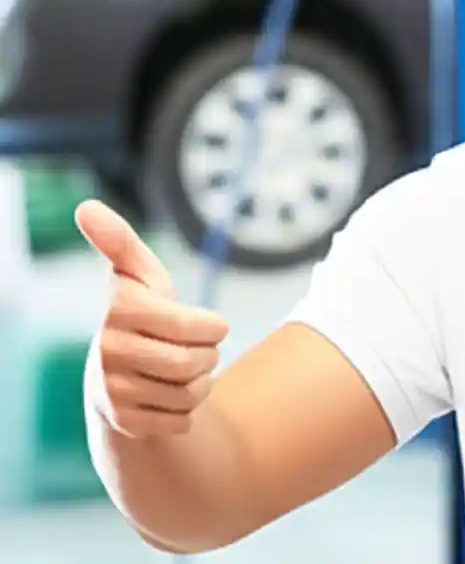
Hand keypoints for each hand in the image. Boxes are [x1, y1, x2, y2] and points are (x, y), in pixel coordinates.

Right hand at [76, 200, 228, 438]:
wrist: (117, 377)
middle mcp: (108, 349)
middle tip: (194, 350)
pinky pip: (182, 420)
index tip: (206, 325)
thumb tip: (86, 207)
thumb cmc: (141, 315)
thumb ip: (121, 242)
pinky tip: (168, 397)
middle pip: (196, 362)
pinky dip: (186, 411)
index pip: (197, 326)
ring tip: (182, 372)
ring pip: (192, 393)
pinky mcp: (122, 422)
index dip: (213, 327)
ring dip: (200, 383)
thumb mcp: (139, 276)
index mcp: (119, 308)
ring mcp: (111, 389)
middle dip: (209, 356)